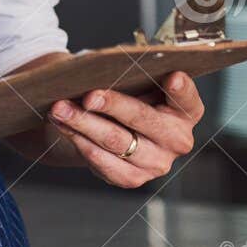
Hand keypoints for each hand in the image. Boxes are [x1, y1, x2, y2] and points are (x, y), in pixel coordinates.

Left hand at [48, 72, 203, 187]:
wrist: (114, 128)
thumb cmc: (130, 96)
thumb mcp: (139, 84)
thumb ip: (133, 77)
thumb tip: (100, 68)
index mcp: (187, 111)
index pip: (187, 98)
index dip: (180, 88)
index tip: (171, 76)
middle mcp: (178, 140)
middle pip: (143, 119)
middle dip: (112, 105)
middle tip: (88, 96)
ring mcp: (157, 163)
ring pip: (116, 141)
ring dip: (84, 123)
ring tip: (60, 109)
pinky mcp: (134, 178)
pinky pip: (104, 162)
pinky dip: (80, 142)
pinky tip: (64, 127)